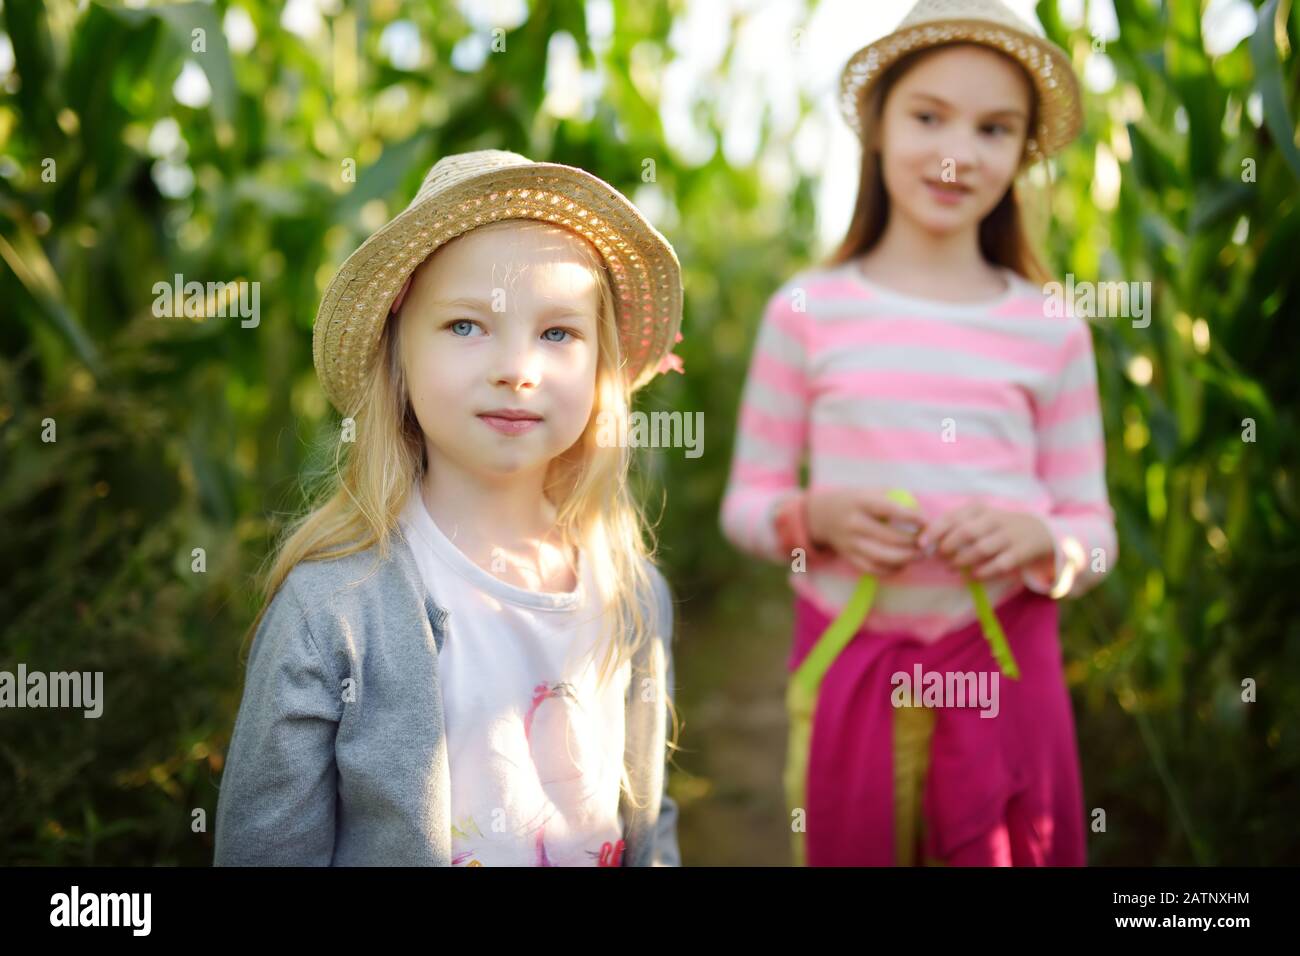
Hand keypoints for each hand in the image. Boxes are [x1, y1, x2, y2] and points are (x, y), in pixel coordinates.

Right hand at [805, 488, 924, 576]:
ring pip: (883, 557)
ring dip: (907, 558)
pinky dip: (893, 569)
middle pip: (890, 537)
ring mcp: (851, 543)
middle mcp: (854, 523)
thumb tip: (922, 516)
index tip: (926, 522)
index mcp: (861, 502)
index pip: (890, 510)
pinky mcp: (850, 557)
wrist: (823, 515)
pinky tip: (904, 563)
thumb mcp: (872, 491)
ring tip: (920, 555)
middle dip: (914, 542)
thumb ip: (897, 500)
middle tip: (928, 542)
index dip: (911, 517)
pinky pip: (874, 569)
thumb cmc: (857, 501)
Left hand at [916, 502, 1053, 579]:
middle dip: (948, 546)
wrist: (1036, 531)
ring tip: (951, 567)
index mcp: (979, 509)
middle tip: (939, 557)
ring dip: (962, 560)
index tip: (921, 543)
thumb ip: (953, 526)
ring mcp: (1008, 536)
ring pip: (982, 548)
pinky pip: (1000, 564)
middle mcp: (994, 519)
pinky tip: (972, 575)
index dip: (935, 530)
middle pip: (966, 532)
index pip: (953, 516)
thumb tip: (925, 540)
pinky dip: (983, 571)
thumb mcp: (977, 519)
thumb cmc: (995, 527)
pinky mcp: (1020, 552)